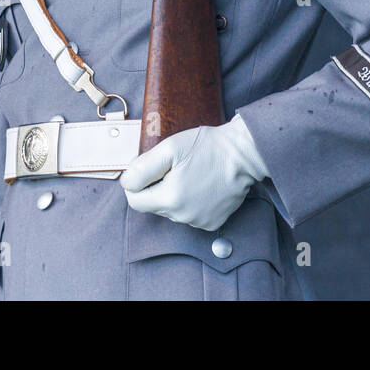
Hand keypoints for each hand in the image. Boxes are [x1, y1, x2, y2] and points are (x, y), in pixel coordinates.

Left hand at [120, 113, 270, 230]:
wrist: (243, 154)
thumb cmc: (208, 147)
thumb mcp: (169, 148)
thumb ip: (142, 168)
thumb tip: (126, 183)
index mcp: (170, 199)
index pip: (135, 201)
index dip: (137, 183)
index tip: (148, 168)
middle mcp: (183, 216)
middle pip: (154, 205)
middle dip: (157, 187)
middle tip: (173, 166)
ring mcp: (199, 222)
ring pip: (172, 210)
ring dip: (174, 194)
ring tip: (191, 173)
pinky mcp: (212, 222)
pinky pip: (190, 215)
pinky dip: (191, 201)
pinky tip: (201, 185)